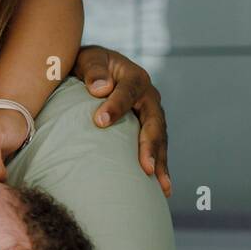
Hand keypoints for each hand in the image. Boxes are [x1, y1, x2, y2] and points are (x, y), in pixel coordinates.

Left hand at [73, 45, 170, 196]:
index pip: (128, 91)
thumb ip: (94, 70)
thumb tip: (100, 89)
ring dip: (160, 163)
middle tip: (145, 167)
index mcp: (134, 77)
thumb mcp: (89, 59)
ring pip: (159, 139)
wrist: (96, 70)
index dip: (116, 106)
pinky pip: (156, 149)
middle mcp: (149, 97)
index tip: (100, 122)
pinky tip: (161, 189)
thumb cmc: (89, 66)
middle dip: (150, 146)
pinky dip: (158, 167)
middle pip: (154, 122)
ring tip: (161, 186)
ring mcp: (151, 115)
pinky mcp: (147, 129)